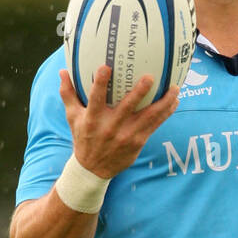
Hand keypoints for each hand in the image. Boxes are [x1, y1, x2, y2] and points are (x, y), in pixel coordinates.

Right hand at [59, 66, 178, 179]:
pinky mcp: (138, 142)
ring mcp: (126, 136)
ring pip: (148, 117)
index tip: (105, 67)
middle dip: (139, 93)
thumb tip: (62, 71)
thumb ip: (68, 94)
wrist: (93, 169)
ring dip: (163, 103)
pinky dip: (165, 113)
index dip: (100, 84)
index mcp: (93, 119)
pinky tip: (174, 101)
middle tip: (150, 77)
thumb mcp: (73, 117)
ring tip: (175, 88)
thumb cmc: (83, 137)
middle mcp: (111, 128)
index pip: (95, 99)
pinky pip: (155, 125)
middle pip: (126, 108)